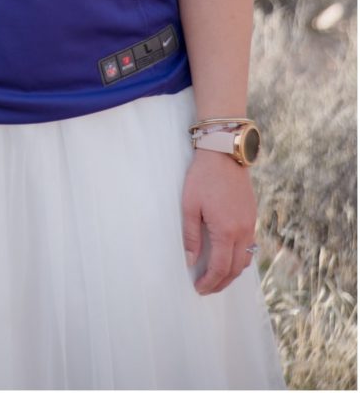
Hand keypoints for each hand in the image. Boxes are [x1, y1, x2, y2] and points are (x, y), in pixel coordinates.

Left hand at [182, 149, 257, 293]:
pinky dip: (240, 259)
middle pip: (235, 269)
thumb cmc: (203, 177)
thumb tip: (190, 261)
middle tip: (206, 288)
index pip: (220, 268)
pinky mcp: (252, 217)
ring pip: (245, 260)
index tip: (199, 288)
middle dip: (221, 283)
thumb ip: (190, 235)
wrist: (225, 153)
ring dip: (232, 273)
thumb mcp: (189, 205)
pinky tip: (229, 258)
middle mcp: (242, 232)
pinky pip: (249, 247)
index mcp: (225, 231)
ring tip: (216, 277)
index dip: (210, 282)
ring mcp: (250, 225)